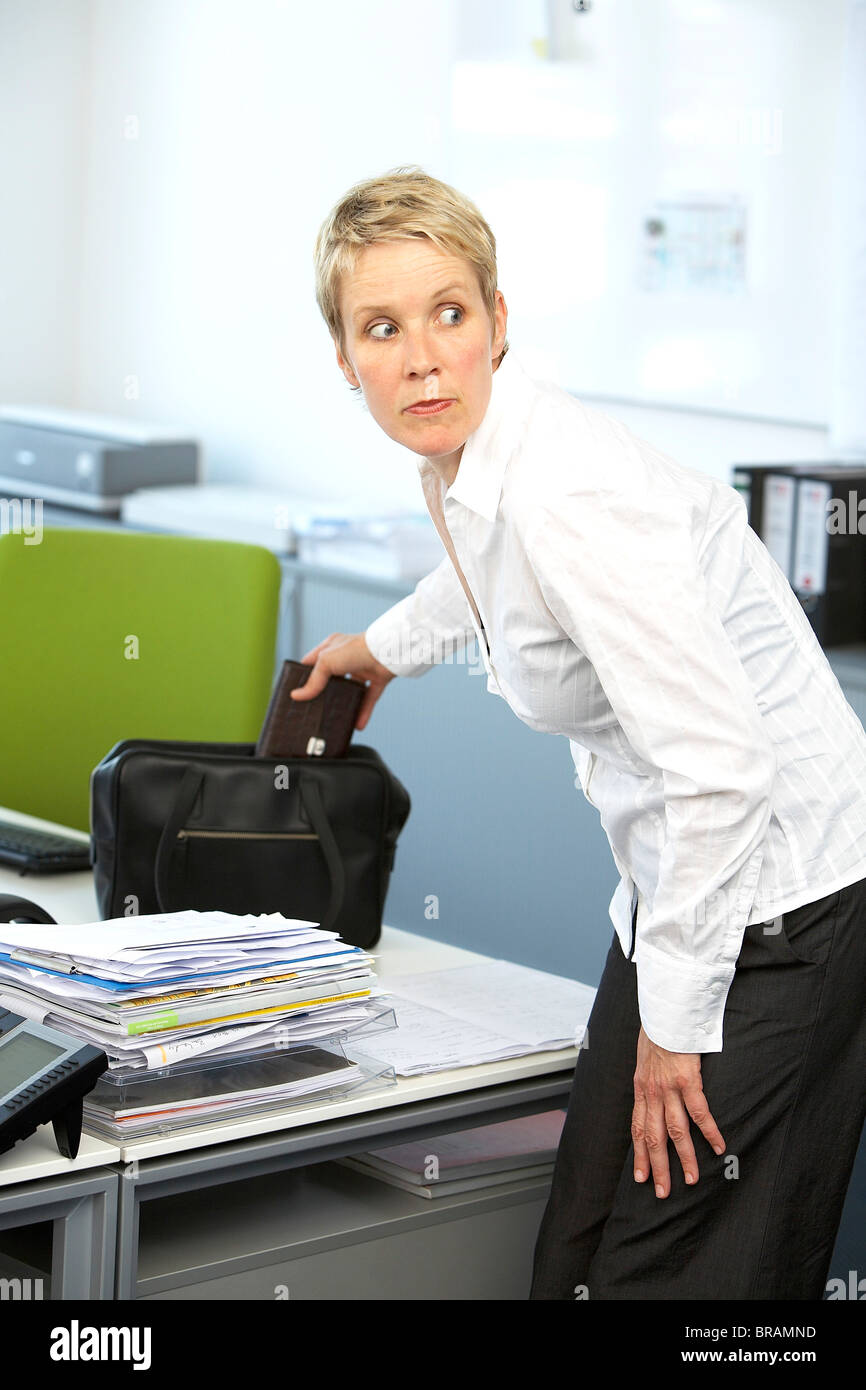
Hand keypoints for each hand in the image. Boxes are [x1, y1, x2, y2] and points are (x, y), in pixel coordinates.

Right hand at [290, 631, 395, 731]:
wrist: (388, 652)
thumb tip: (297, 695)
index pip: (312, 662)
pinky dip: (364, 712)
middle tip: (314, 707)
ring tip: (335, 718)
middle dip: (324, 692)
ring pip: (351, 690)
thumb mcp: (327, 662)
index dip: (304, 675)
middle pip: (331, 678)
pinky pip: (368, 699)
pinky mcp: (377, 679)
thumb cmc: (356, 649)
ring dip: (345, 703)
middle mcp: (346, 657)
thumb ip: (314, 680)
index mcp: (331, 647)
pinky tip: (357, 725)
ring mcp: (363, 668)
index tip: (296, 691)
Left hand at [632, 1025, 724, 1197]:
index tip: (641, 1176)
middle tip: (662, 1192)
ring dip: (683, 1157)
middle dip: (657, 1166)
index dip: (639, 1153)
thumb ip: (648, 1076)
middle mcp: (651, 1091)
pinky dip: (710, 1131)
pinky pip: (699, 1112)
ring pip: (675, 1131)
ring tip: (691, 1179)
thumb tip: (651, 1088)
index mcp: (641, 1087)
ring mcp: (669, 1087)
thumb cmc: (657, 1030)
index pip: (637, 1127)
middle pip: (653, 1137)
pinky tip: (718, 1146)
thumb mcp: (644, 1056)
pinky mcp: (688, 1079)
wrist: (665, 1009)